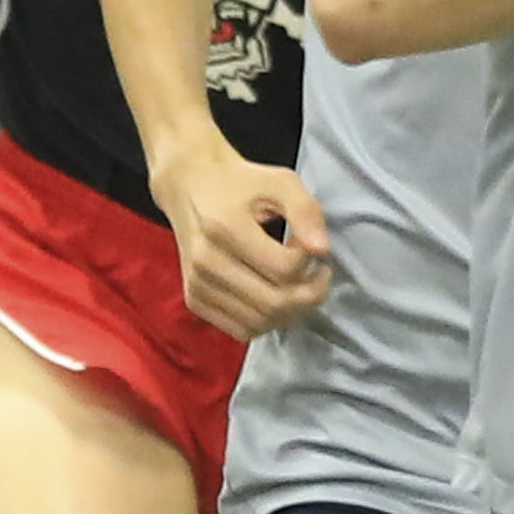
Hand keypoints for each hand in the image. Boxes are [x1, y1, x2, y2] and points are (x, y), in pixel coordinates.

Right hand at [157, 143, 335, 340]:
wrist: (190, 187)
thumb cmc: (241, 184)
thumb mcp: (280, 183)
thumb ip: (306, 211)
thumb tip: (322, 249)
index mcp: (224, 227)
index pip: (285, 268)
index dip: (311, 262)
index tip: (311, 248)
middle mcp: (205, 260)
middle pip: (274, 303)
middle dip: (310, 295)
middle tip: (318, 275)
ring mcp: (197, 284)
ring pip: (260, 323)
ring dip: (291, 311)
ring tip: (297, 285)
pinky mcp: (194, 299)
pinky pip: (241, 329)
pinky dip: (266, 321)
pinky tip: (273, 295)